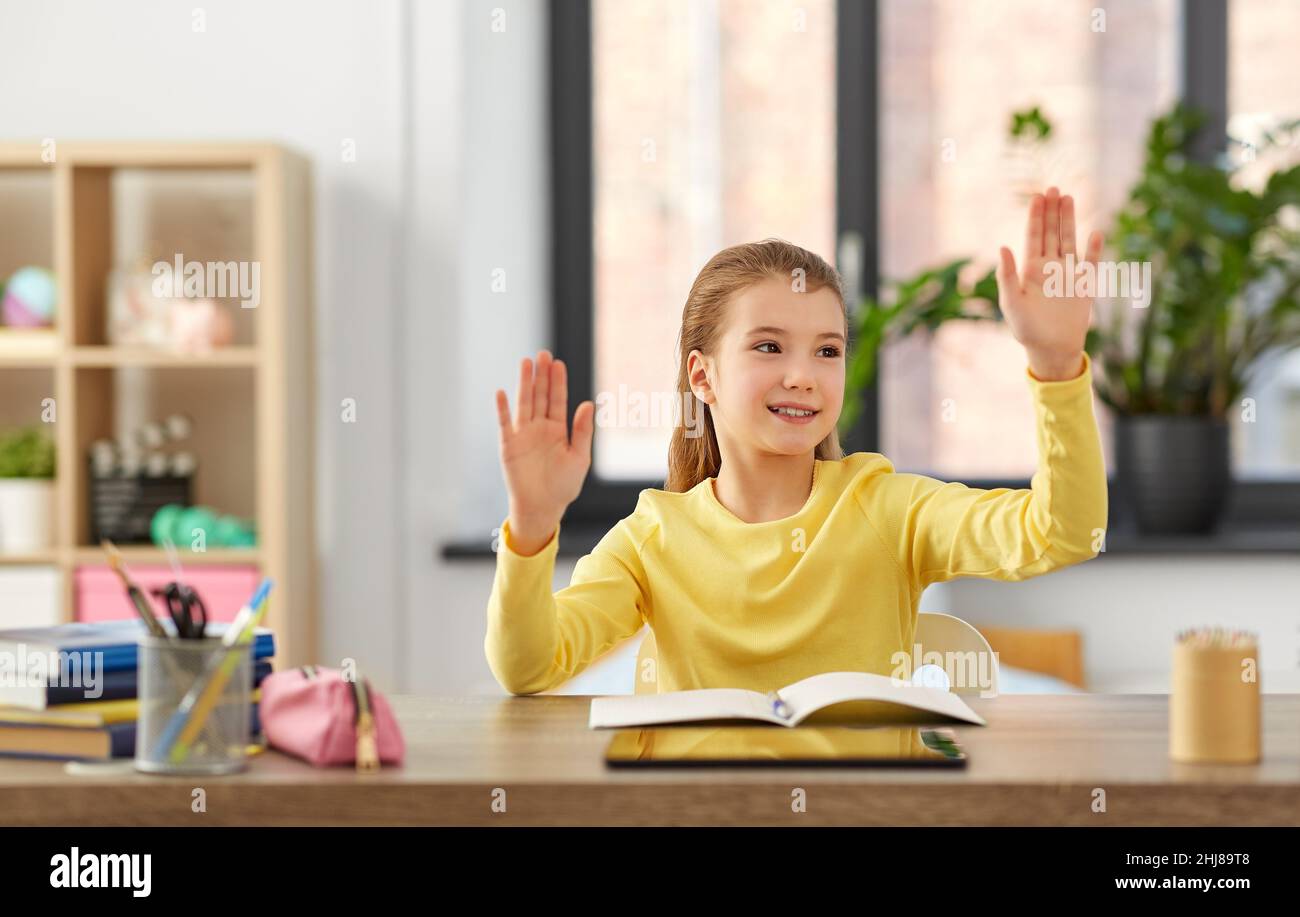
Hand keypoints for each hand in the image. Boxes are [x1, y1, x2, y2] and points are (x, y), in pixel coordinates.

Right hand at [494, 349, 594, 553]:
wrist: (542, 508)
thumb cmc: (563, 486)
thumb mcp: (579, 458)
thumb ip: (582, 431)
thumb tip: (588, 404)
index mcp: (557, 429)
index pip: (557, 400)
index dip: (558, 382)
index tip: (558, 363)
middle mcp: (539, 428)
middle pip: (539, 396)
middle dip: (541, 376)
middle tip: (543, 354)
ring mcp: (523, 435)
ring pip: (524, 404)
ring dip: (524, 384)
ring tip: (526, 363)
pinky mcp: (508, 446)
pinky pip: (505, 424)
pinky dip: (502, 409)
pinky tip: (502, 393)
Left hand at [996, 186, 1102, 380]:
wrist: (1051, 348)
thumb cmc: (1027, 329)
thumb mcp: (1011, 303)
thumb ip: (1006, 276)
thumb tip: (1003, 248)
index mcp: (1030, 270)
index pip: (1034, 237)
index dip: (1036, 217)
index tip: (1037, 197)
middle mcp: (1049, 268)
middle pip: (1052, 233)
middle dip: (1051, 211)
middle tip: (1052, 188)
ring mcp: (1068, 274)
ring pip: (1069, 240)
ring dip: (1069, 220)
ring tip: (1068, 197)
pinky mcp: (1085, 285)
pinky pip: (1091, 263)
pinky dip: (1094, 248)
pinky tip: (1096, 232)